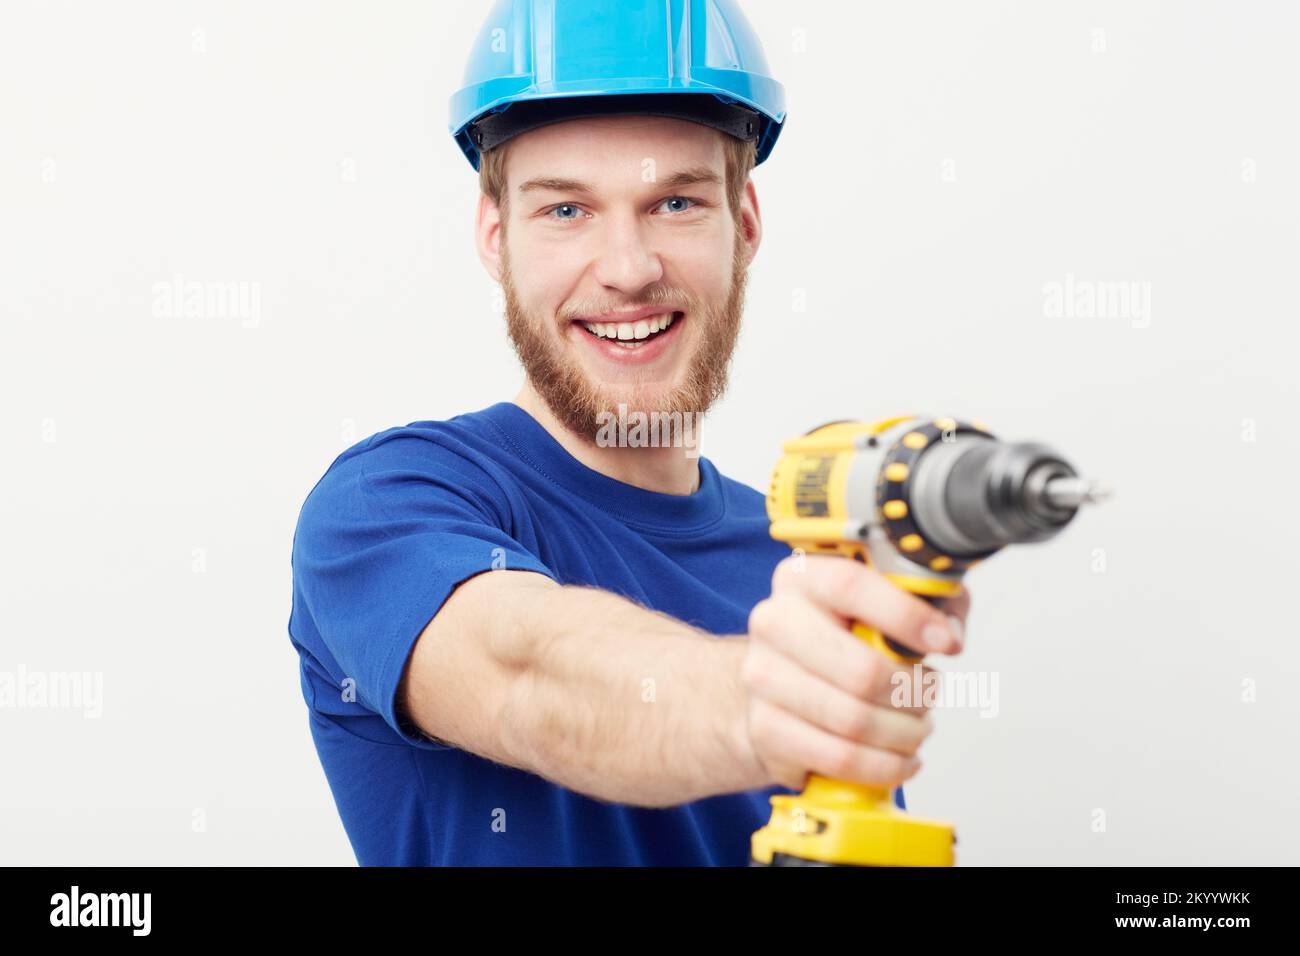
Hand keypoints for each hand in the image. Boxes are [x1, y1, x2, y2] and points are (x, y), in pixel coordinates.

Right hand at [741, 553, 970, 790]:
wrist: (779, 679)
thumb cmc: (839, 637)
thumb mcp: (885, 600)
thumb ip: (927, 600)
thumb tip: (948, 633)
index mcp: (802, 577)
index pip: (851, 587)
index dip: (906, 616)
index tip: (945, 642)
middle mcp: (774, 622)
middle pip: (860, 670)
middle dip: (913, 693)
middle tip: (929, 695)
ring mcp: (763, 677)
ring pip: (854, 722)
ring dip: (904, 733)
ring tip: (917, 728)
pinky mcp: (766, 728)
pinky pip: (840, 758)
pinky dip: (884, 767)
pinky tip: (900, 759)